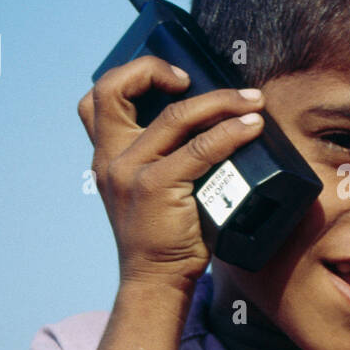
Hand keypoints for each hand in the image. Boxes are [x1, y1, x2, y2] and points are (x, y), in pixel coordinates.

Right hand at [77, 55, 264, 296]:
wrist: (156, 280)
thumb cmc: (164, 233)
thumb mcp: (147, 188)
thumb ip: (160, 157)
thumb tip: (209, 121)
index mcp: (105, 156)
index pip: (97, 99)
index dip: (132, 76)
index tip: (173, 80)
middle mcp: (110, 159)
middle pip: (113, 90)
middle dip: (153, 69)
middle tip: (195, 79)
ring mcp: (131, 172)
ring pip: (175, 115)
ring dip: (220, 101)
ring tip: (251, 102)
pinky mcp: (157, 187)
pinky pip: (201, 148)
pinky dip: (231, 133)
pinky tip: (253, 128)